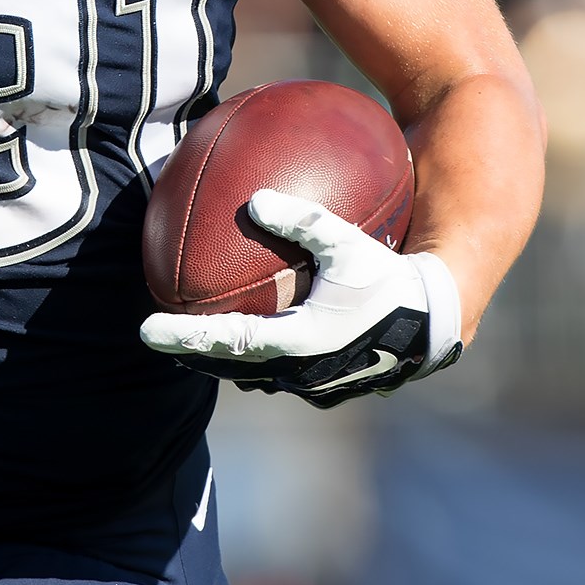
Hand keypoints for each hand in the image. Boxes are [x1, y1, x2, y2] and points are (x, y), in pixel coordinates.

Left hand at [138, 189, 464, 407]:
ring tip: (200, 343)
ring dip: (228, 362)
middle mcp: (303, 371)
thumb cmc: (394, 279)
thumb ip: (304, 221)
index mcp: (300, 340)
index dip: (183, 335)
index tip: (144, 330)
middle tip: (162, 338)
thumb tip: (256, 198)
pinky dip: (262, 360)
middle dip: (196, 354)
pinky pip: (285, 374)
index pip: (227, 341)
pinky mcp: (334, 385)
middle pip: (232, 368)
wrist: (439, 321)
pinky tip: (257, 339)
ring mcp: (318, 384)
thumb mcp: (349, 244)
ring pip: (258, 376)